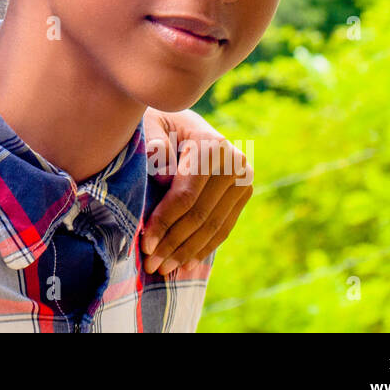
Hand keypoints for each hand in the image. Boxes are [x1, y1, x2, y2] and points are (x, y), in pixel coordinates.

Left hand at [140, 108, 252, 274]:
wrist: (182, 120)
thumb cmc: (158, 123)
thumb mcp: (149, 124)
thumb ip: (154, 144)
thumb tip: (166, 177)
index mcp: (211, 145)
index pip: (186, 195)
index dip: (165, 222)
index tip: (145, 243)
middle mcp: (234, 163)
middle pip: (200, 215)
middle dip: (173, 244)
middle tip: (150, 265)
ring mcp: (243, 180)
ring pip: (213, 226)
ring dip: (187, 252)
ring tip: (163, 269)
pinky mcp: (244, 193)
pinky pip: (224, 227)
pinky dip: (204, 247)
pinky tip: (186, 262)